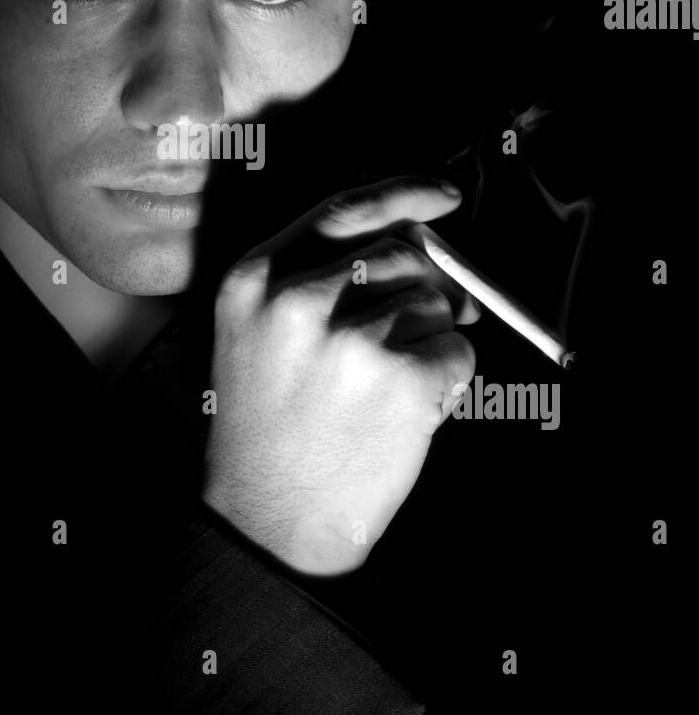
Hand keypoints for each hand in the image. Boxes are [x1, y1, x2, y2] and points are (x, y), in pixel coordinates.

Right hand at [202, 177, 479, 575]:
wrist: (267, 521)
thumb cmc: (269, 431)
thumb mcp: (257, 335)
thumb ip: (320, 278)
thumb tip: (421, 242)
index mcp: (256, 281)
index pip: (342, 208)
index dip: (403, 193)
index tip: (443, 194)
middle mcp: (298, 300)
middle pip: (401, 251)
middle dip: (429, 283)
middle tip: (430, 321)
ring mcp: (351, 339)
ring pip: (435, 300)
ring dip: (434, 337)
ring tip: (392, 384)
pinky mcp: (400, 381)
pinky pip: (459, 350)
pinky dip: (449, 378)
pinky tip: (409, 409)